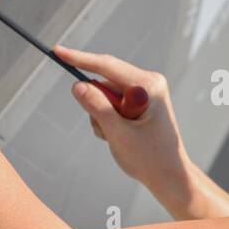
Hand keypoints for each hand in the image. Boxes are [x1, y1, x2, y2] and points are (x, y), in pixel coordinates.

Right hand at [57, 45, 192, 195]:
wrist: (170, 176)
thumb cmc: (151, 158)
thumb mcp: (118, 133)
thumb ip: (97, 107)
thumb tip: (77, 86)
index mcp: (148, 85)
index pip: (107, 66)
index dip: (79, 59)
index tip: (58, 51)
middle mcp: (148, 83)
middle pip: (105, 82)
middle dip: (97, 106)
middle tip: (106, 131)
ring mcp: (145, 92)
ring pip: (105, 96)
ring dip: (102, 117)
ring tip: (119, 138)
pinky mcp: (141, 103)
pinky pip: (113, 104)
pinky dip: (109, 120)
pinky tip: (122, 136)